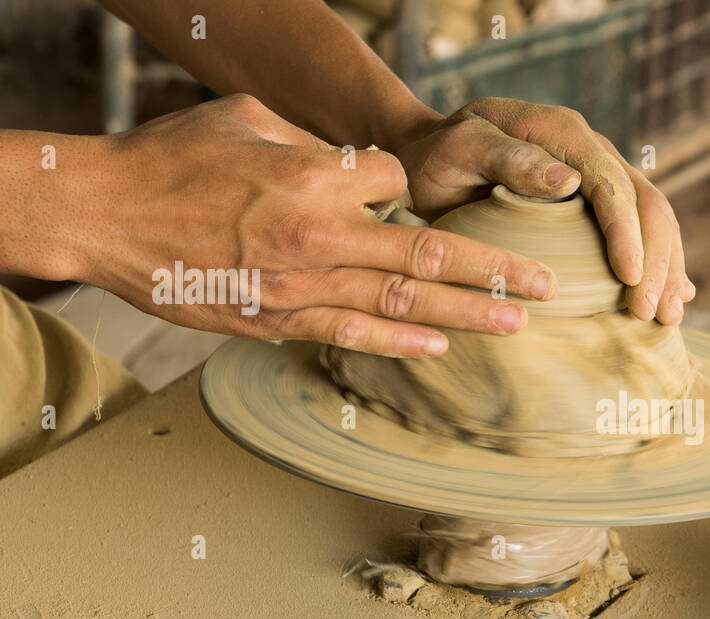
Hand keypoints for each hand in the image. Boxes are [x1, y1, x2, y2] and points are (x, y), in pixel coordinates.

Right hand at [76, 95, 556, 356]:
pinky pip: (351, 336)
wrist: (102, 214)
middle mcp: (320, 235)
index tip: (414, 196)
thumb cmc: (172, 158)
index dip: (413, 188)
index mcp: (316, 175)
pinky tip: (440, 348)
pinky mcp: (278, 320)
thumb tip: (357, 171)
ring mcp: (301, 285)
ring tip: (517, 323)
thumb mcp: (247, 121)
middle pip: (429, 255)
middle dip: (496, 270)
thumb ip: (314, 146)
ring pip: (402, 306)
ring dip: (466, 317)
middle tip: (547, 283)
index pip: (399, 184)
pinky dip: (400, 345)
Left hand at [393, 98, 694, 324]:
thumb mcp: (461, 152)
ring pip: (654, 220)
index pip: (612, 185)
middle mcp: (591, 151)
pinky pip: (642, 231)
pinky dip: (660, 264)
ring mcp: (599, 176)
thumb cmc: (438, 157)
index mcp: (564, 134)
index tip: (630, 280)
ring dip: (667, 269)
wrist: (430, 155)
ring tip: (668, 316)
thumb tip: (568, 179)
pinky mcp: (597, 202)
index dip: (627, 235)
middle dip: (657, 262)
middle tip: (652, 314)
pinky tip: (675, 296)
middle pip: (647, 205)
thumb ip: (508, 159)